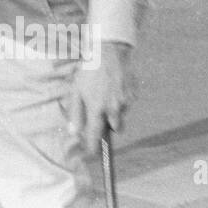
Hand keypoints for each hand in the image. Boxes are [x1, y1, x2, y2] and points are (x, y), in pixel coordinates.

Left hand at [67, 41, 134, 156]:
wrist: (108, 53)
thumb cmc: (88, 71)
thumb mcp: (76, 91)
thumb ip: (75, 113)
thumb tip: (73, 132)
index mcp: (96, 108)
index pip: (95, 136)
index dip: (93, 148)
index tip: (91, 155)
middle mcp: (113, 109)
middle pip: (115, 130)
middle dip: (109, 126)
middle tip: (101, 113)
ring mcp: (125, 102)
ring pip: (121, 116)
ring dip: (115, 112)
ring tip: (106, 95)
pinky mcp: (133, 95)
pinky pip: (127, 105)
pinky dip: (121, 101)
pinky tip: (114, 88)